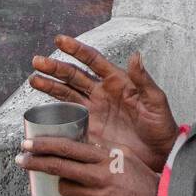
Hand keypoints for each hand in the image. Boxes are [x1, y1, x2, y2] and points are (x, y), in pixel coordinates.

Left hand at [15, 136, 159, 195]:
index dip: (44, 146)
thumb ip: (101, 151)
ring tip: (77, 186)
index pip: (67, 149)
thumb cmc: (141, 180)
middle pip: (58, 167)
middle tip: (21, 160)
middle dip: (35, 163)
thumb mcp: (124, 156)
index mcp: (103, 158)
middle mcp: (97, 176)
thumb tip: (79, 146)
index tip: (27, 145)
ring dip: (64, 186)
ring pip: (65, 189)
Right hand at [30, 35, 177, 172]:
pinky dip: (54, 114)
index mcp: (117, 81)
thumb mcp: (156, 102)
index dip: (76, 49)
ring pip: (66, 93)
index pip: (93, 60)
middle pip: (74, 76)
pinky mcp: (88, 130)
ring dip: (50, 86)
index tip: (60, 40)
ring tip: (34, 79)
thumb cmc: (161, 126)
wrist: (159, 155)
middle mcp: (101, 93)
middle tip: (37, 61)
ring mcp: (93, 111)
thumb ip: (144, 80)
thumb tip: (136, 56)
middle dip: (55, 67)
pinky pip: (68, 118)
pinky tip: (41, 109)